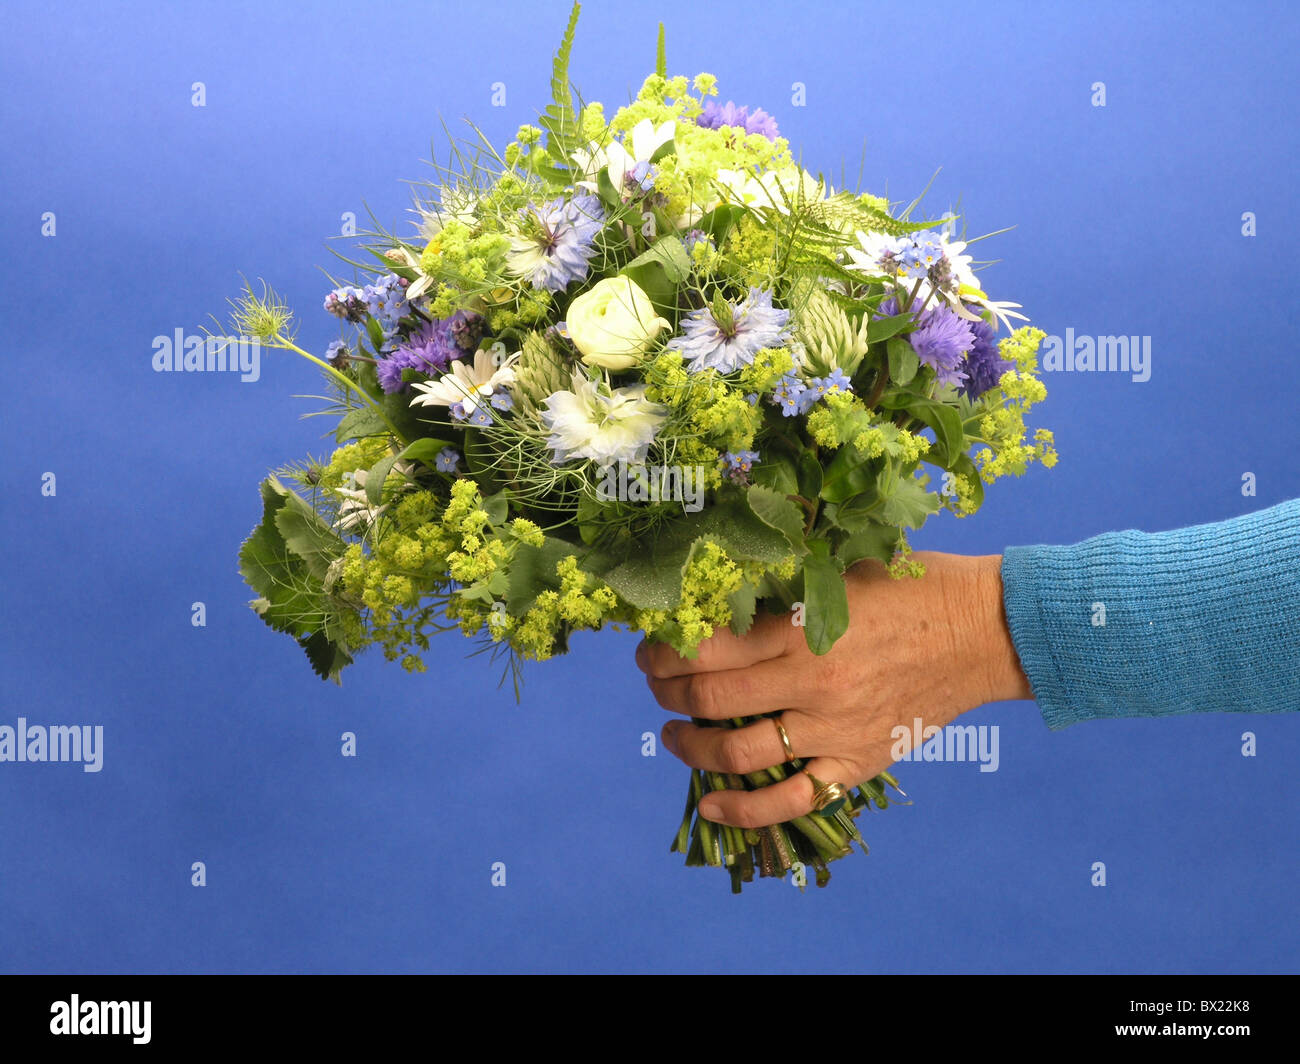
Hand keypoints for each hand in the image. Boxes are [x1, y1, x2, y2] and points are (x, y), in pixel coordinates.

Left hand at [635, 551, 1031, 827]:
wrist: (983, 630)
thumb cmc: (912, 585)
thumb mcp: (841, 567)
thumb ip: (782, 582)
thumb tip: (717, 590)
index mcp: (804, 627)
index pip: (707, 648)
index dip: (665, 651)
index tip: (652, 649)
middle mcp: (812, 683)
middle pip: (710, 699)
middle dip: (666, 693)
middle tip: (656, 684)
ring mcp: (834, 730)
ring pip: (737, 753)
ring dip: (689, 746)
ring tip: (673, 733)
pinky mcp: (856, 764)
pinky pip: (791, 801)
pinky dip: (743, 811)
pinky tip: (709, 804)